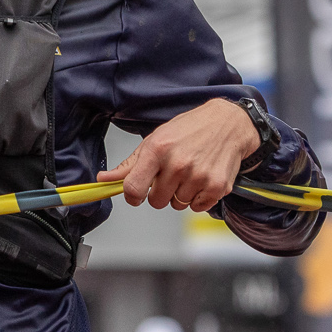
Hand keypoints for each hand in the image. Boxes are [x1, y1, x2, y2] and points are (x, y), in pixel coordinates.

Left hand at [99, 99, 259, 213]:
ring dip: (180, 193)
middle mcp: (178, 164)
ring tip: (189, 172)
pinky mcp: (217, 187)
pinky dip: (197, 198)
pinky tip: (201, 178)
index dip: (132, 195)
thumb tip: (103, 180)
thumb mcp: (155, 139)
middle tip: (171, 174)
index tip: (137, 193)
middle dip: (160, 192)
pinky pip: (196, 207)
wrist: (228, 124)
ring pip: (177, 205)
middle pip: (156, 201)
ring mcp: (199, 177)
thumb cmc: (189, 129)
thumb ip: (130, 164)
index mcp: (158, 150)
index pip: (133, 189)